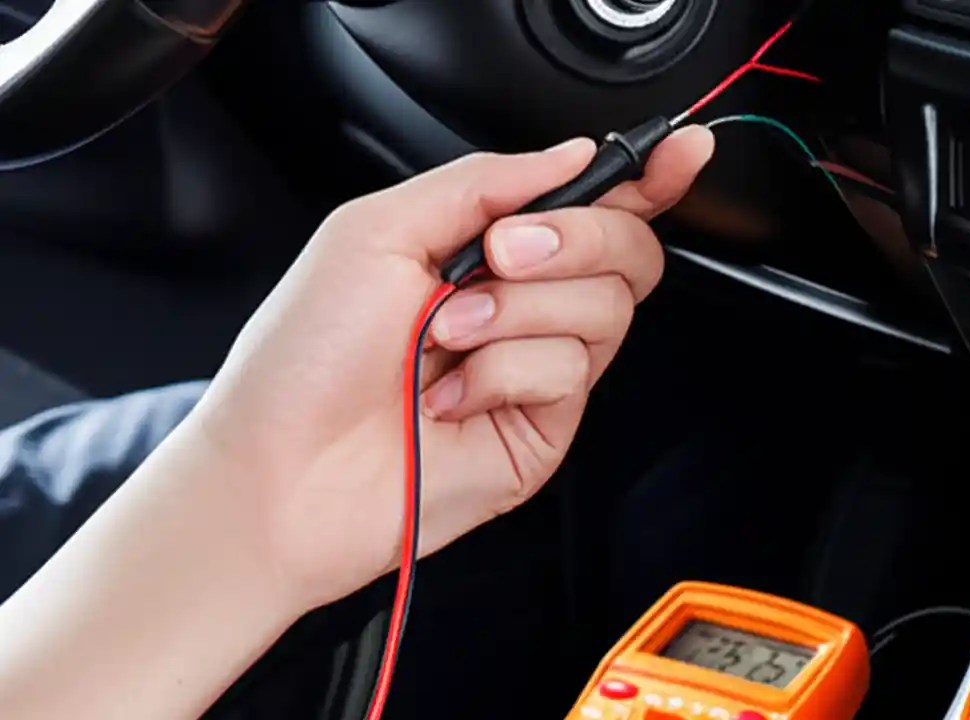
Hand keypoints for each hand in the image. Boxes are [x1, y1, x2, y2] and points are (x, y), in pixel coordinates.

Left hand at [193, 127, 714, 609]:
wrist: (283, 469)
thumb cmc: (306, 357)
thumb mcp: (378, 230)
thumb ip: (484, 181)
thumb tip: (570, 156)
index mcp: (486, 250)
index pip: (592, 205)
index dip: (647, 176)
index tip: (681, 154)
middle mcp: (523, 306)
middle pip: (627, 249)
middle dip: (574, 239)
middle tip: (503, 254)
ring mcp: (537, 369)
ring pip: (606, 307)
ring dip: (517, 311)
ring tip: (446, 339)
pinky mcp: (544, 427)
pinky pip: (571, 369)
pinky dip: (504, 372)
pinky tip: (452, 395)